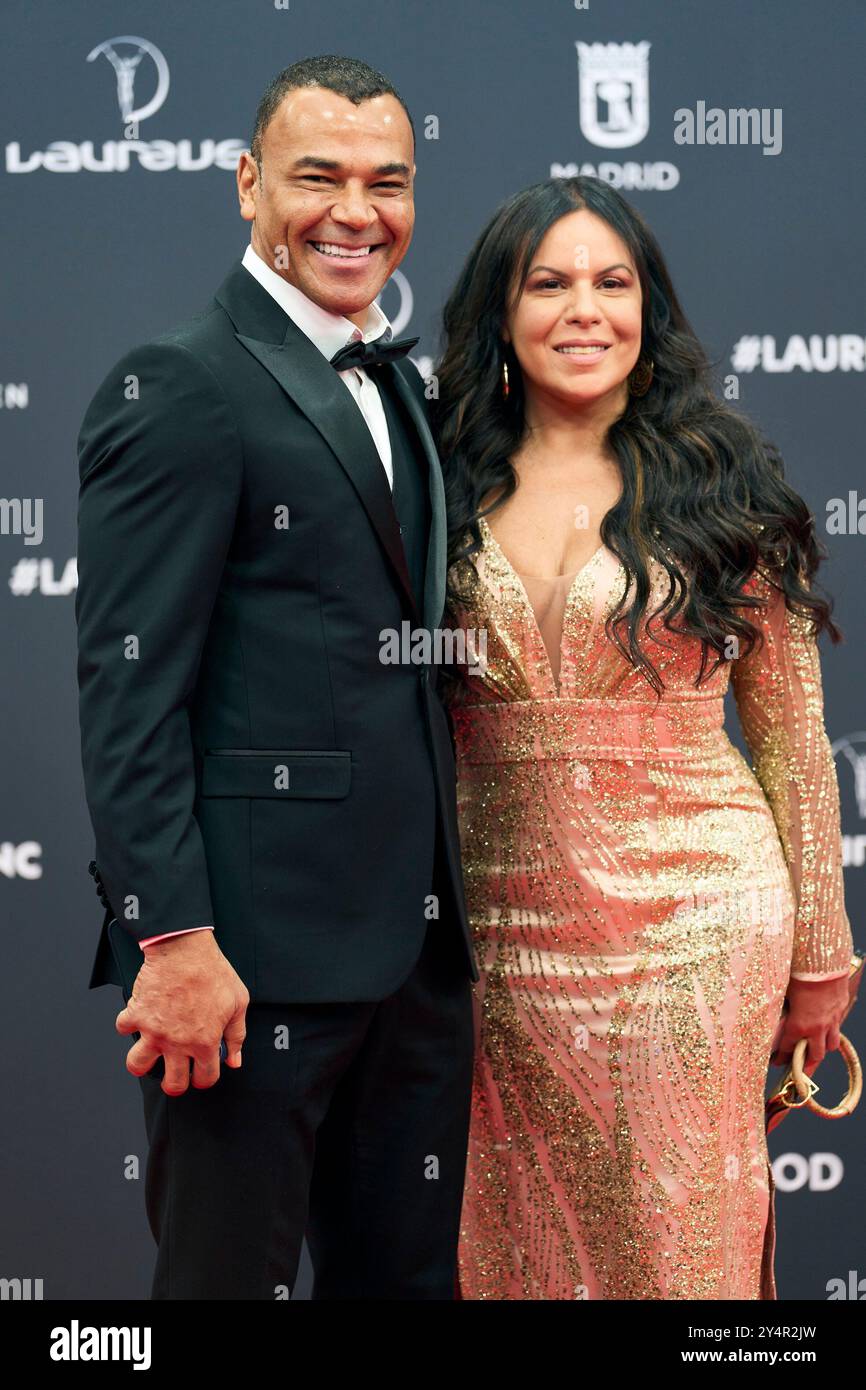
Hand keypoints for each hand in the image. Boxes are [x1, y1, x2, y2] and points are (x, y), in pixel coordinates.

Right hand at [115, 931, 248, 1095]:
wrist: (184, 948)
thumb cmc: (212, 972)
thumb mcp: (238, 1003)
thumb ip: (237, 1035)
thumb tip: (234, 1060)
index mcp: (204, 1042)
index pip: (204, 1078)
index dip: (204, 1078)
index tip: (202, 1072)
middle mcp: (177, 1042)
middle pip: (172, 1083)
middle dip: (174, 1083)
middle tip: (176, 1074)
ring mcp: (154, 1030)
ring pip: (138, 1065)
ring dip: (142, 1063)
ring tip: (150, 1055)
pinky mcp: (137, 1014)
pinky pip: (123, 1029)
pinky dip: (128, 1024)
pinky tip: (139, 1017)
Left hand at [769, 974, 849, 1068]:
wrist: (823, 963)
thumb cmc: (799, 974)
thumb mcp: (782, 991)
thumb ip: (777, 1005)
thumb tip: (767, 1007)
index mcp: (798, 1025)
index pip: (788, 1049)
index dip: (781, 1058)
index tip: (776, 1063)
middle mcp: (817, 1027)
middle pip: (814, 1056)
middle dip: (806, 1065)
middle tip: (799, 1070)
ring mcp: (831, 1020)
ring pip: (831, 1045)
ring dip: (823, 1048)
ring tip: (815, 1048)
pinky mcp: (840, 1009)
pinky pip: (837, 1027)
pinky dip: (832, 1030)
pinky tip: (825, 1026)